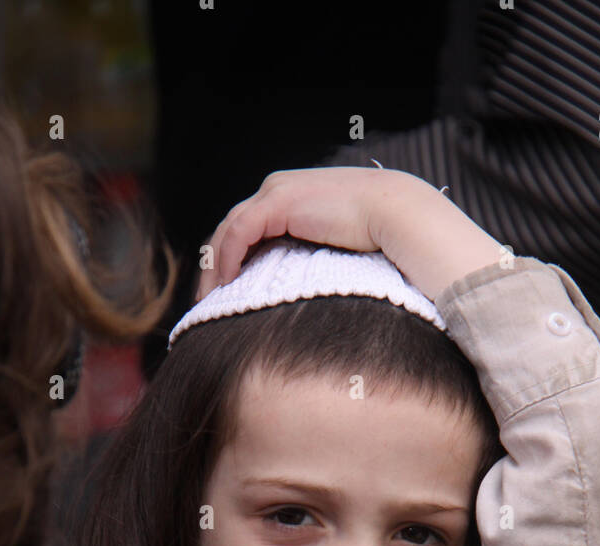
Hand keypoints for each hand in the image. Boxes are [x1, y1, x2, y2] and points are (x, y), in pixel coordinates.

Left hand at [195, 166, 403, 299]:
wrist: (395, 214)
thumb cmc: (376, 236)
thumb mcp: (331, 247)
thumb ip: (308, 256)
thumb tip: (296, 291)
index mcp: (288, 197)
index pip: (244, 228)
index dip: (227, 260)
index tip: (221, 293)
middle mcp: (276, 189)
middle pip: (229, 229)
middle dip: (212, 265)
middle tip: (203, 302)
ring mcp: (275, 192)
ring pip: (228, 230)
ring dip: (214, 266)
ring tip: (209, 300)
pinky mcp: (279, 201)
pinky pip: (240, 232)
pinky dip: (229, 257)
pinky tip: (226, 282)